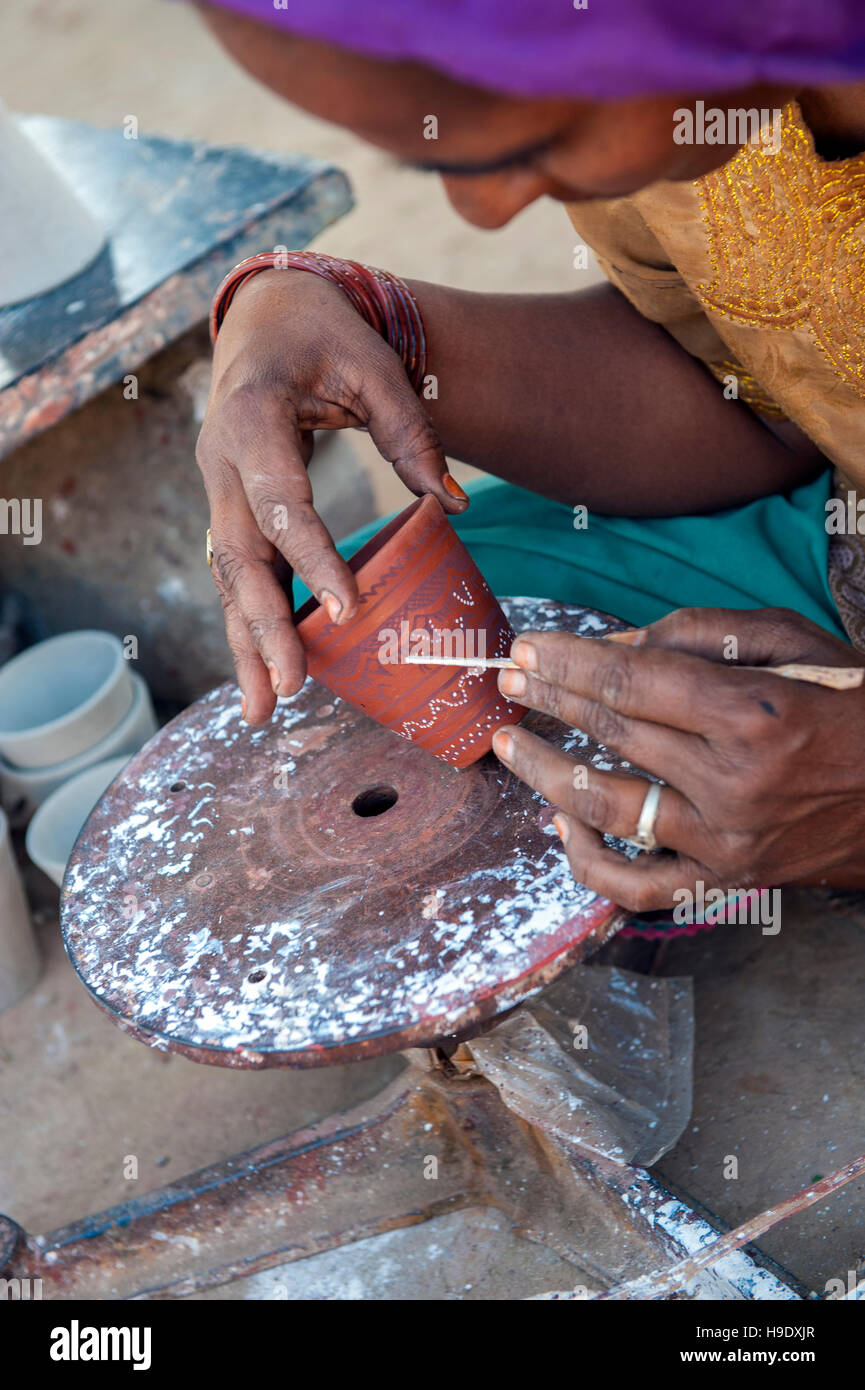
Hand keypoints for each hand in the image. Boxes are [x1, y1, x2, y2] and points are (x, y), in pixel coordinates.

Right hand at [196, 268, 466, 721]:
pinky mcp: (232, 506)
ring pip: (228, 577)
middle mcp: (222, 462)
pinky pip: (239, 572)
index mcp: (254, 420)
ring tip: (262, 710)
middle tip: (290, 688)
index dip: (312, 559)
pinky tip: (267, 671)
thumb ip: (410, 432)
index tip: (344, 610)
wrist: (266, 313)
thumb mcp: (373, 365)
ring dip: (244, 644)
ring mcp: (219, 488)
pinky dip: (250, 622)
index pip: (282, 503)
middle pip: (240, 557)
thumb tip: (456, 505)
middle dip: (263, 627)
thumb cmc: (323, 333)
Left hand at [491, 607, 864, 908]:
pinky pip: (637, 886)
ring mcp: (726, 840)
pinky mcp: (727, 881)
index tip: (525, 648)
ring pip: (607, 807)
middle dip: (547, 701)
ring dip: (545, 771)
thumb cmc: (858, 701)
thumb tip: (616, 645)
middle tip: (505, 678)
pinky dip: (588, 859)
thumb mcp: (795, 641)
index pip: (631, 682)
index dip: (567, 663)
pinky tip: (560, 821)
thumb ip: (701, 634)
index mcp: (754, 712)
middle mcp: (734, 781)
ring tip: (509, 743)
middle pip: (611, 733)